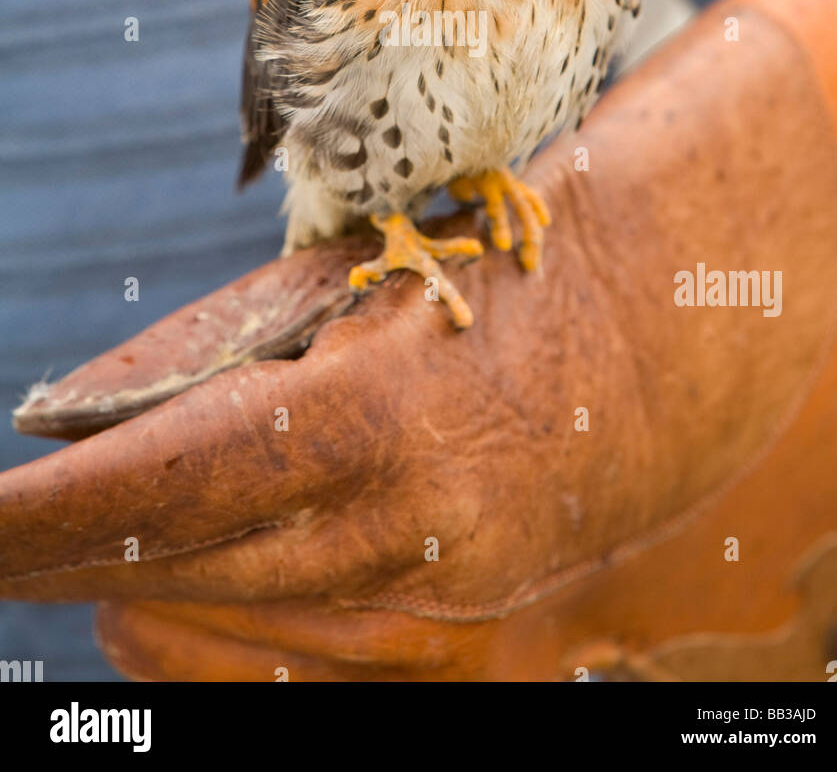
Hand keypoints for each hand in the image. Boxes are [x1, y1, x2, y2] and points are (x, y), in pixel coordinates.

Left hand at [1, 0, 836, 681]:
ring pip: (215, 640)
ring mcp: (432, 618)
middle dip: (65, 558)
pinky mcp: (451, 654)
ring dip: (130, 597)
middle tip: (8, 530)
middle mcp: (403, 544)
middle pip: (167, 584)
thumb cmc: (489, 286)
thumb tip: (78, 423)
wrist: (649, 355)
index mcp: (378, 424)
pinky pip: (285, 673)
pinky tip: (168, 599)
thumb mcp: (351, 286)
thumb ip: (217, 359)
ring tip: (81, 552)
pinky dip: (207, 633)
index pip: (159, 494)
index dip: (39, 519)